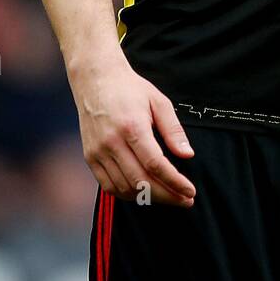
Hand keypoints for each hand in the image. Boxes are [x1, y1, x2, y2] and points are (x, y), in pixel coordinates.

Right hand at [72, 59, 196, 205]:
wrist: (96, 80)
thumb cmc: (130, 89)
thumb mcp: (159, 102)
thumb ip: (173, 130)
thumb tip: (187, 155)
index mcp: (132, 126)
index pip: (155, 165)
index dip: (174, 182)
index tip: (190, 192)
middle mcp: (112, 142)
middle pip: (141, 181)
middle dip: (166, 196)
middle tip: (185, 200)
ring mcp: (98, 151)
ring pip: (124, 188)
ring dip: (148, 197)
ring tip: (168, 196)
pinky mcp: (90, 157)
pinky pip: (108, 186)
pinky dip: (127, 194)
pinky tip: (143, 192)